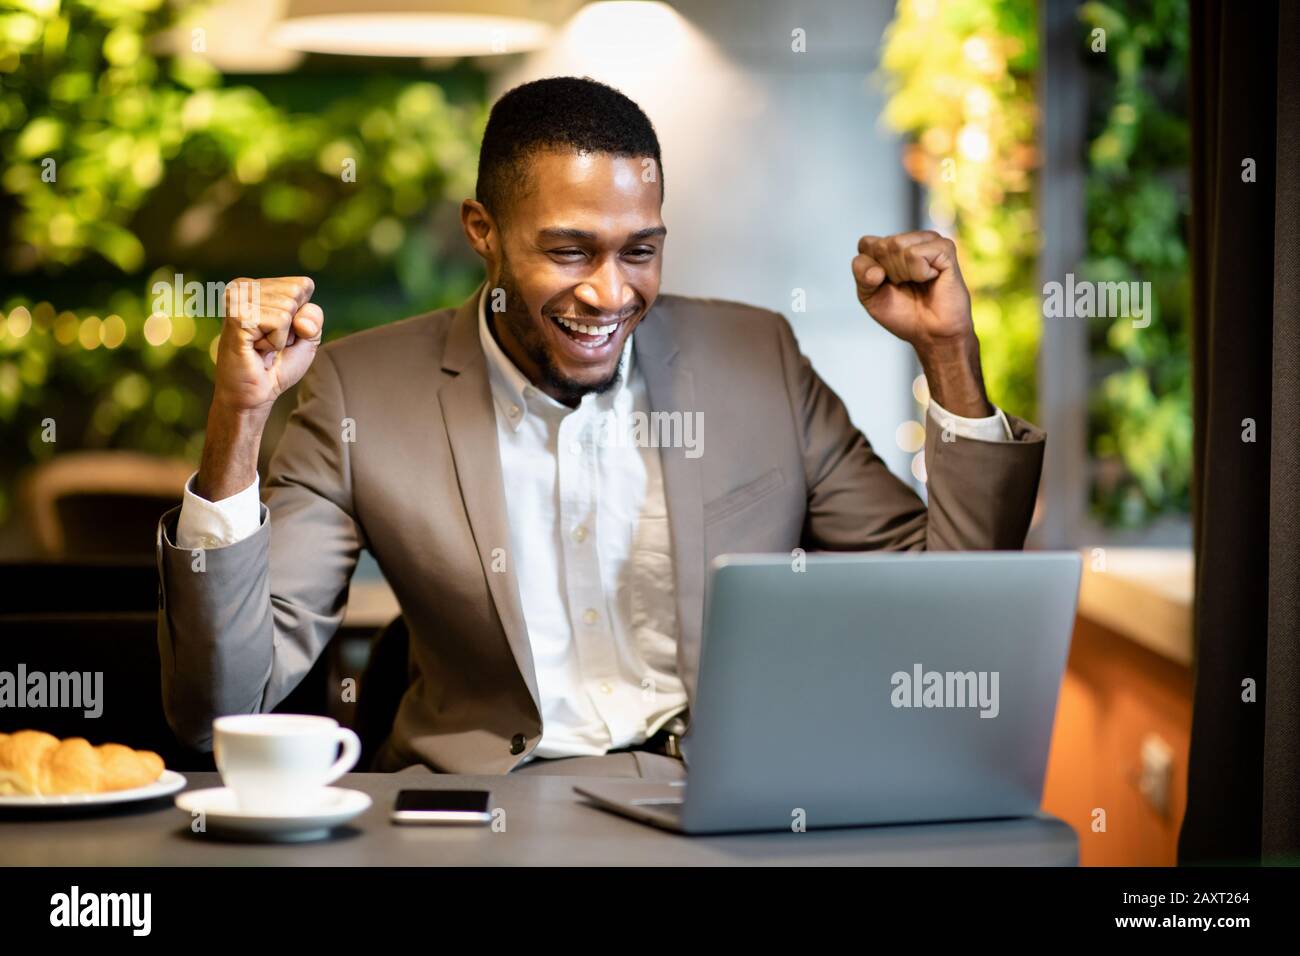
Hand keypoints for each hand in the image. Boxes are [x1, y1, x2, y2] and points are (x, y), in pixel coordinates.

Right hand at [212, 276, 322, 413]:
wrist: (255, 393)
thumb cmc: (277, 364)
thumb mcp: (307, 336)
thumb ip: (314, 317)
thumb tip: (300, 319)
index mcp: (256, 284)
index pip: (303, 285)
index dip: (302, 316)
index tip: (280, 333)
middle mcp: (242, 286)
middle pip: (296, 292)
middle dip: (291, 326)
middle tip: (269, 342)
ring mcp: (237, 299)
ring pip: (288, 307)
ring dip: (281, 336)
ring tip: (261, 346)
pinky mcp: (237, 315)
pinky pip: (279, 321)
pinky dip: (275, 341)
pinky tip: (256, 348)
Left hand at [852, 231, 972, 347]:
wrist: (932, 334)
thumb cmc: (903, 314)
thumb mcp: (870, 297)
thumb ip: (862, 276)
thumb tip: (877, 271)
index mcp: (890, 247)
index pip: (865, 244)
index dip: (868, 271)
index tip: (883, 286)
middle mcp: (910, 239)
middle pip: (881, 246)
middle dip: (888, 273)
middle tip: (906, 286)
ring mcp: (929, 241)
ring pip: (897, 245)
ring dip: (903, 273)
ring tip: (918, 283)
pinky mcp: (945, 248)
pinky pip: (915, 254)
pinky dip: (919, 273)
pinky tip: (931, 278)